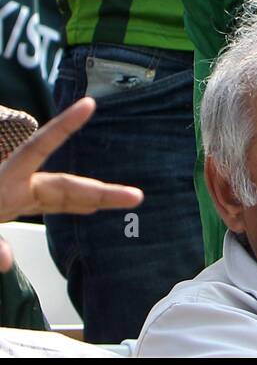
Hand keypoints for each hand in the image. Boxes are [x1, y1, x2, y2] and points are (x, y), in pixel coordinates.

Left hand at [0, 98, 141, 273]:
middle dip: (100, 191)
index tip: (89, 104)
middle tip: (135, 196)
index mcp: (4, 183)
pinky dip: (72, 206)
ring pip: (62, 195)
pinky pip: (49, 205)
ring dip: (93, 198)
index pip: (38, 148)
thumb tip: (7, 260)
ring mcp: (16, 196)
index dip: (64, 126)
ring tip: (125, 199)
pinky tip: (92, 208)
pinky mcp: (12, 207)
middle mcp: (15, 186)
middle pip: (65, 184)